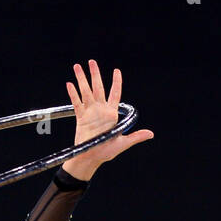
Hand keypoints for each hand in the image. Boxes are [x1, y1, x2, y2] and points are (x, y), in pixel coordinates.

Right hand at [61, 60, 153, 179]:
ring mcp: (90, 113)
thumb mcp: (123, 143)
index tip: (116, 70)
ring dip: (81, 79)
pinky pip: (76, 103)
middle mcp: (100, 110)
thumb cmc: (106, 152)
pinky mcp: (80, 118)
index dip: (116, 82)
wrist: (90, 159)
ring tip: (77, 66)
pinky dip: (73, 94)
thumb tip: (151, 134)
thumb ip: (135, 136)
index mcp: (112, 114)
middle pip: (98, 88)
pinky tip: (70, 84)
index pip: (115, 94)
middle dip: (95, 74)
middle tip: (91, 61)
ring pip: (85, 92)